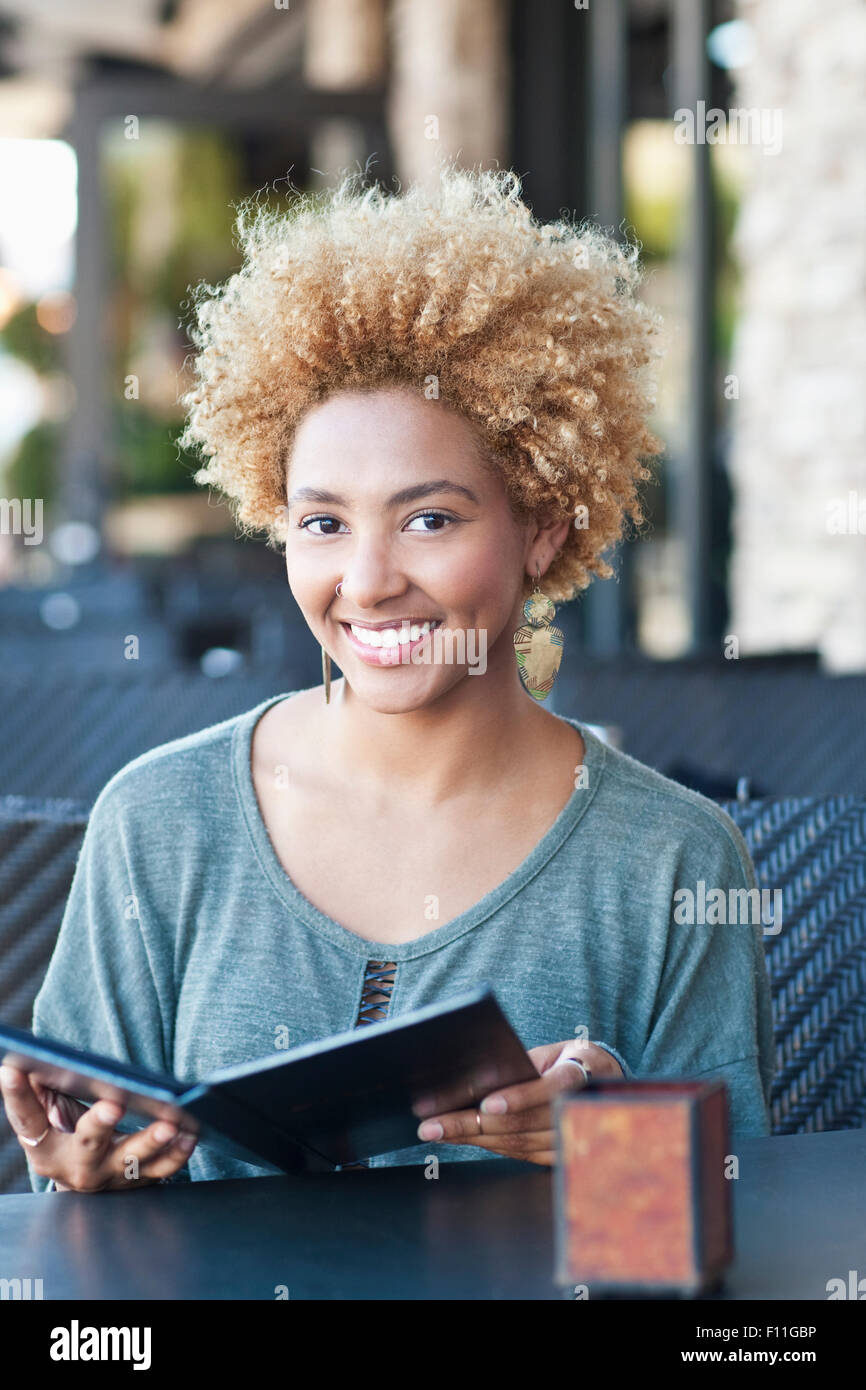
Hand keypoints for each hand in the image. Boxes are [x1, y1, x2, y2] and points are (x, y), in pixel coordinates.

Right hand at [0, 1064, 197, 1191]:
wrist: (86, 1184)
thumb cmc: (66, 1136)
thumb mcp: (46, 1118)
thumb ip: (37, 1091)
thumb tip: (24, 1057)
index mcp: (45, 1149)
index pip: (27, 1121)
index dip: (17, 1096)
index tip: (11, 1068)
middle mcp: (76, 1167)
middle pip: (87, 1144)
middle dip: (99, 1125)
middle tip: (113, 1105)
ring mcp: (110, 1177)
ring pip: (131, 1161)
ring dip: (152, 1142)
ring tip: (170, 1123)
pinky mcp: (138, 1181)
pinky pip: (162, 1170)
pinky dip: (178, 1153)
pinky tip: (190, 1134)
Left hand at [415, 1041, 622, 1165]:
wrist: (604, 1084)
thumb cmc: (571, 1061)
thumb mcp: (555, 1053)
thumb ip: (525, 1065)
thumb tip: (481, 1075)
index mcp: (581, 1075)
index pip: (552, 1088)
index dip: (520, 1097)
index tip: (488, 1104)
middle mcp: (578, 1112)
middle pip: (523, 1123)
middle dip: (472, 1124)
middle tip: (433, 1124)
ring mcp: (570, 1140)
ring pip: (517, 1143)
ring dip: (471, 1138)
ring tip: (436, 1131)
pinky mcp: (559, 1158)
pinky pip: (520, 1154)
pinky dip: (487, 1146)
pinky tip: (459, 1139)